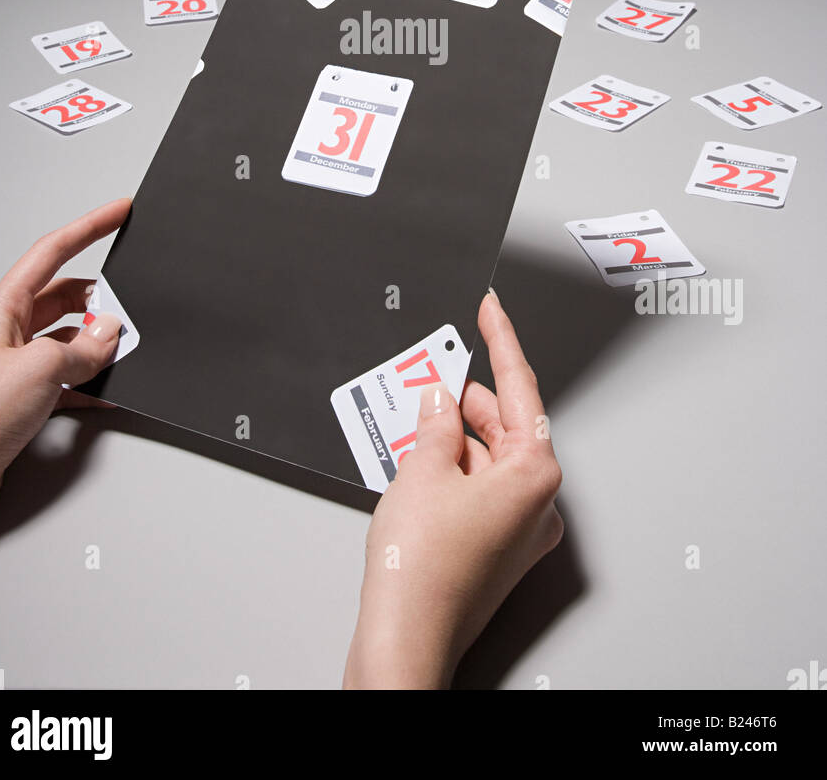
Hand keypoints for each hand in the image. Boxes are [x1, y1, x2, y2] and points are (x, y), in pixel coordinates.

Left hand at [0, 197, 130, 528]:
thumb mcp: (42, 369)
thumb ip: (85, 347)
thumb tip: (110, 334)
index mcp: (2, 309)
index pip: (53, 251)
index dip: (89, 226)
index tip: (118, 211)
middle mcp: (7, 332)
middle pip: (65, 297)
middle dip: (101, 302)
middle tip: (128, 312)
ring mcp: (15, 365)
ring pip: (69, 339)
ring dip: (97, 346)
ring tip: (119, 354)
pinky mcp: (24, 398)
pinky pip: (68, 377)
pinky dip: (92, 380)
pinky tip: (107, 391)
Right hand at [343, 289, 562, 688]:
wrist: (405, 636)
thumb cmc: (421, 569)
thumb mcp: (422, 468)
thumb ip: (436, 422)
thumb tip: (440, 403)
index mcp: (535, 473)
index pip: (520, 387)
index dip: (500, 340)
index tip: (492, 309)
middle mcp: (539, 503)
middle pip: (507, 425)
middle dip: (465, 400)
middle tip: (430, 375)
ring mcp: (521, 530)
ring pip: (490, 459)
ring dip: (454, 438)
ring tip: (412, 429)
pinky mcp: (499, 549)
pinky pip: (481, 490)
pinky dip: (454, 470)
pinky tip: (419, 463)